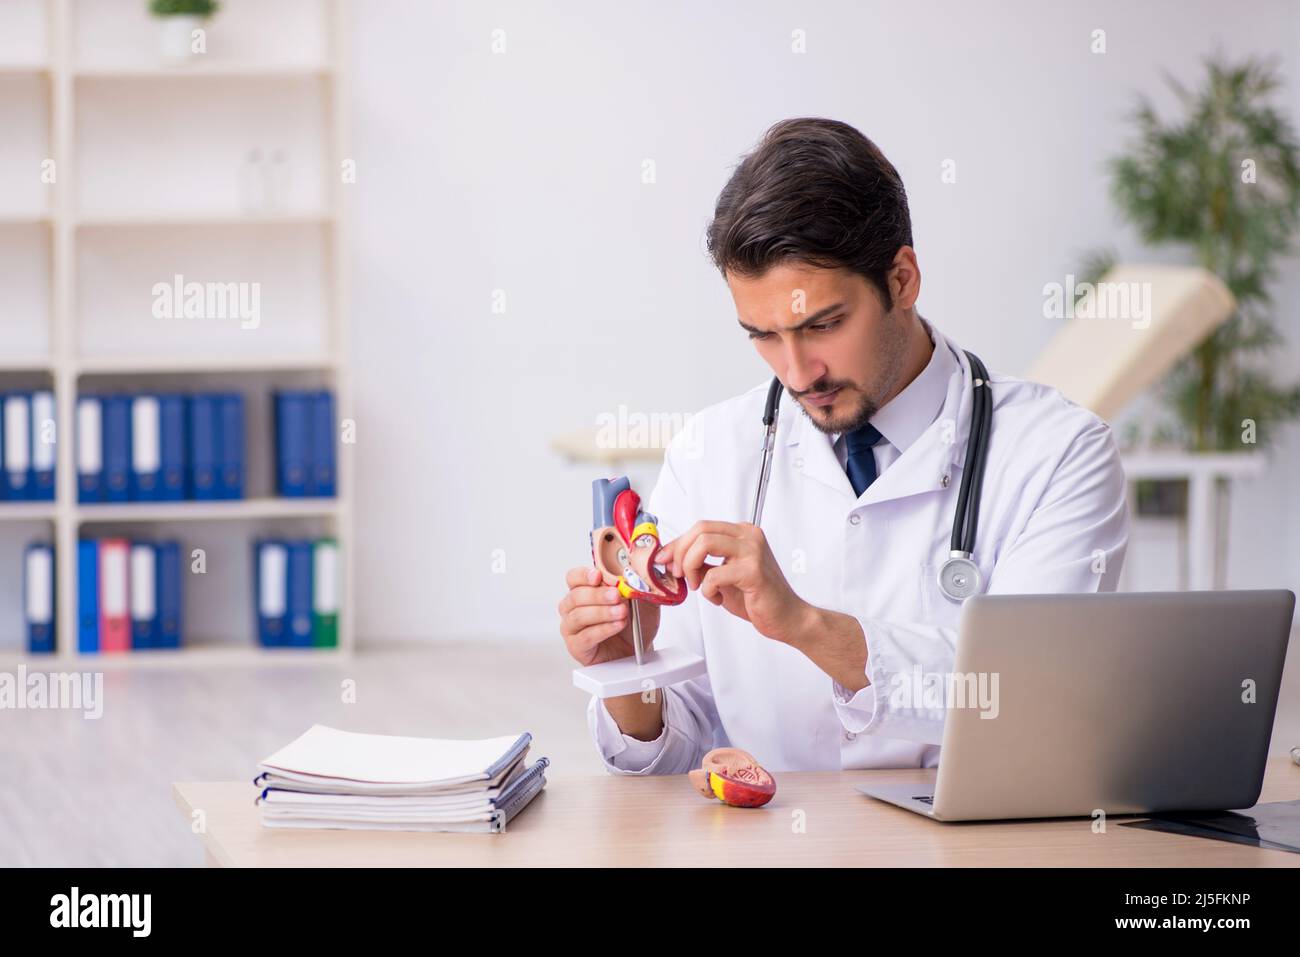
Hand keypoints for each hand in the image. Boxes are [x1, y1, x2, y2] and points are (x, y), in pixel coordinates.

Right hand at [557, 566, 661, 666]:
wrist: (639, 649)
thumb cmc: (634, 622)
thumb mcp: (639, 598)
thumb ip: (634, 584)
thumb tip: (632, 572)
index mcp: (584, 591)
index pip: (574, 578)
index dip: (583, 575)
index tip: (598, 576)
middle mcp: (573, 608)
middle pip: (575, 596)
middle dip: (598, 595)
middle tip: (616, 595)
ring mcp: (572, 628)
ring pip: (578, 616)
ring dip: (602, 613)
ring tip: (621, 612)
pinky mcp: (577, 647)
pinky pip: (586, 636)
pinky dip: (603, 629)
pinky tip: (617, 625)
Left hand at [656, 521, 810, 643]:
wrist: (787, 618)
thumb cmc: (757, 598)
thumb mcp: (723, 575)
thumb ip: (703, 563)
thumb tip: (671, 557)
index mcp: (742, 533)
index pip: (702, 527)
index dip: (678, 543)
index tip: (664, 559)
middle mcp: (749, 536)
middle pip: (700, 529)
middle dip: (680, 552)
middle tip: (677, 574)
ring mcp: (753, 551)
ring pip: (704, 543)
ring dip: (690, 566)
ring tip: (698, 585)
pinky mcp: (753, 571)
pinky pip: (714, 574)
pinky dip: (708, 589)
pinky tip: (718, 598)